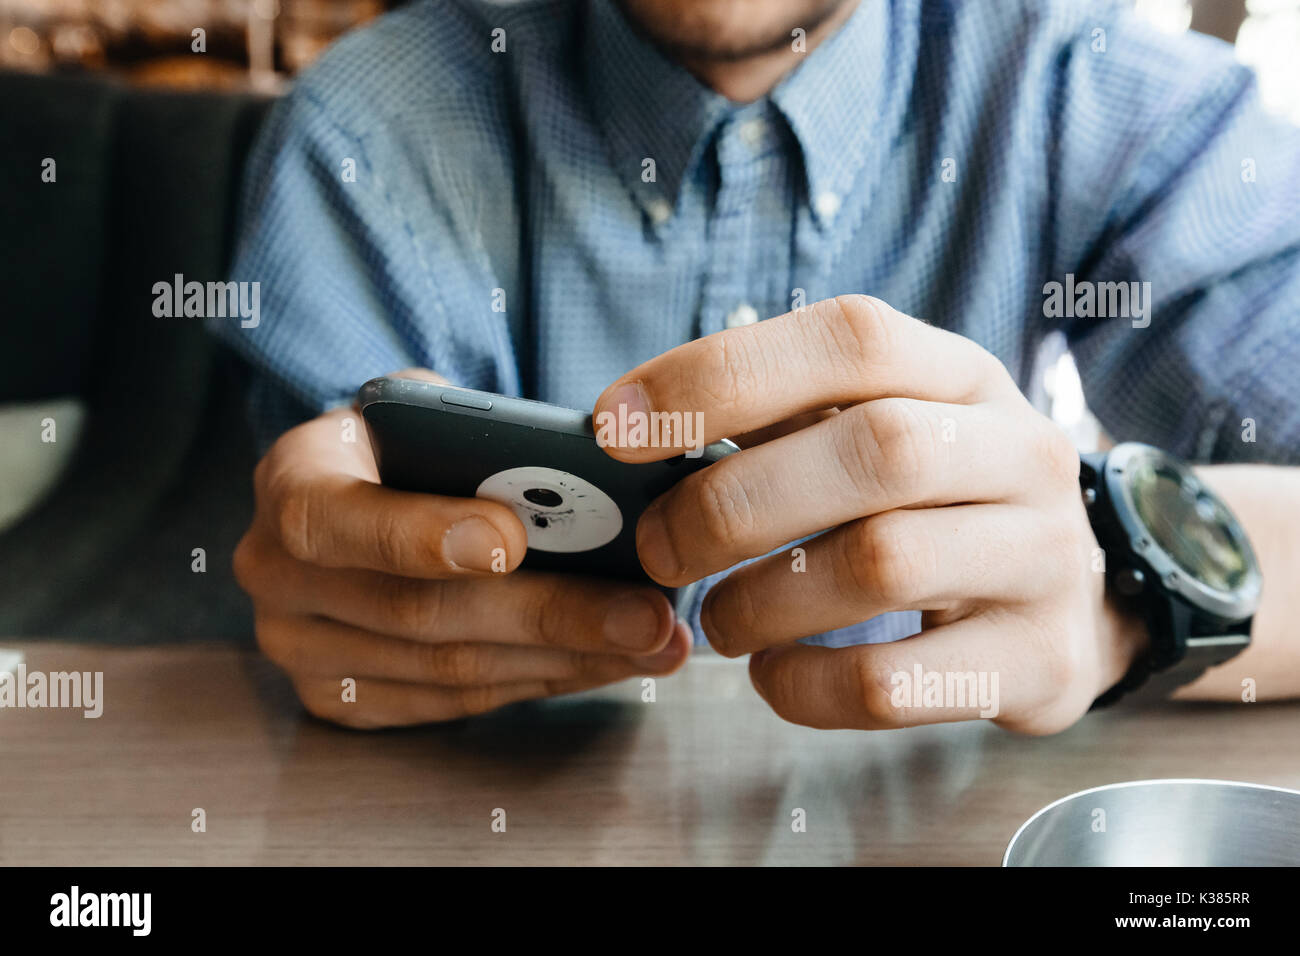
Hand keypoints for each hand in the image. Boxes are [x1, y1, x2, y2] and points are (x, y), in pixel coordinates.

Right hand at [233, 371, 689, 728]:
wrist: (361, 491)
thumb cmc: (409, 444)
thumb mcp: (429, 410)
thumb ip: (480, 436)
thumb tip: (593, 470)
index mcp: (292, 481)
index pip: (335, 519)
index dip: (424, 535)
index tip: (513, 540)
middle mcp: (278, 575)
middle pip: (419, 613)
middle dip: (549, 614)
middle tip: (645, 614)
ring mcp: (303, 651)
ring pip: (450, 671)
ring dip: (567, 660)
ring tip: (654, 641)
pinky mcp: (342, 701)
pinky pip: (456, 704)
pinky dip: (541, 681)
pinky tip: (607, 662)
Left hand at [594, 296, 1146, 733]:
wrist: (1072, 596)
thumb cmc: (934, 500)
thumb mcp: (878, 431)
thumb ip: (780, 420)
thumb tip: (633, 429)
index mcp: (961, 374)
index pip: (851, 338)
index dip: (724, 374)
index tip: (617, 425)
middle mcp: (1019, 451)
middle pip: (873, 452)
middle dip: (731, 504)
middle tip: (657, 548)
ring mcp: (1043, 558)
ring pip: (883, 565)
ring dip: (763, 601)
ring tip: (719, 620)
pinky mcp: (1041, 661)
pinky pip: (900, 683)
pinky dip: (808, 686)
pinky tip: (774, 675)